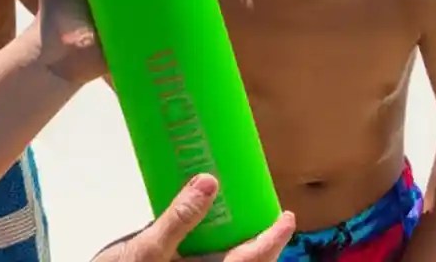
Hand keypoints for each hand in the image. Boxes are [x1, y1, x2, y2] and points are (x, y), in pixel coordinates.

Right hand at [92, 175, 294, 261]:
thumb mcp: (148, 249)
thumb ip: (179, 218)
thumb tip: (209, 182)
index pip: (251, 261)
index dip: (272, 240)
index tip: (286, 217)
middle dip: (262, 244)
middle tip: (273, 217)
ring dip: (241, 245)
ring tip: (248, 219)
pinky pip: (208, 259)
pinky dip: (217, 245)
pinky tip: (210, 226)